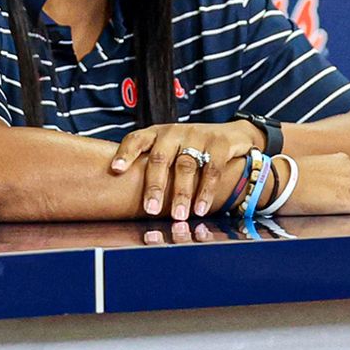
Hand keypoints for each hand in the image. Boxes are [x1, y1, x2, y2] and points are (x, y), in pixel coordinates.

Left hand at [110, 122, 258, 219]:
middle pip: (160, 158)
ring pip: (185, 166)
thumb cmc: (193, 148)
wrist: (233, 134)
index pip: (136, 139)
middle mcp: (174, 133)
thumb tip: (127, 198)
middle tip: (151, 210)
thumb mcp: (171, 150)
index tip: (116, 169)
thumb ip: (154, 167)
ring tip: (178, 216)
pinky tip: (200, 209)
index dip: (125, 153)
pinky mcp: (219, 143)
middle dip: (155, 186)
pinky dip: (205, 192)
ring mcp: (197, 136)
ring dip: (181, 193)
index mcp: (157, 134)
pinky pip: (212, 170)